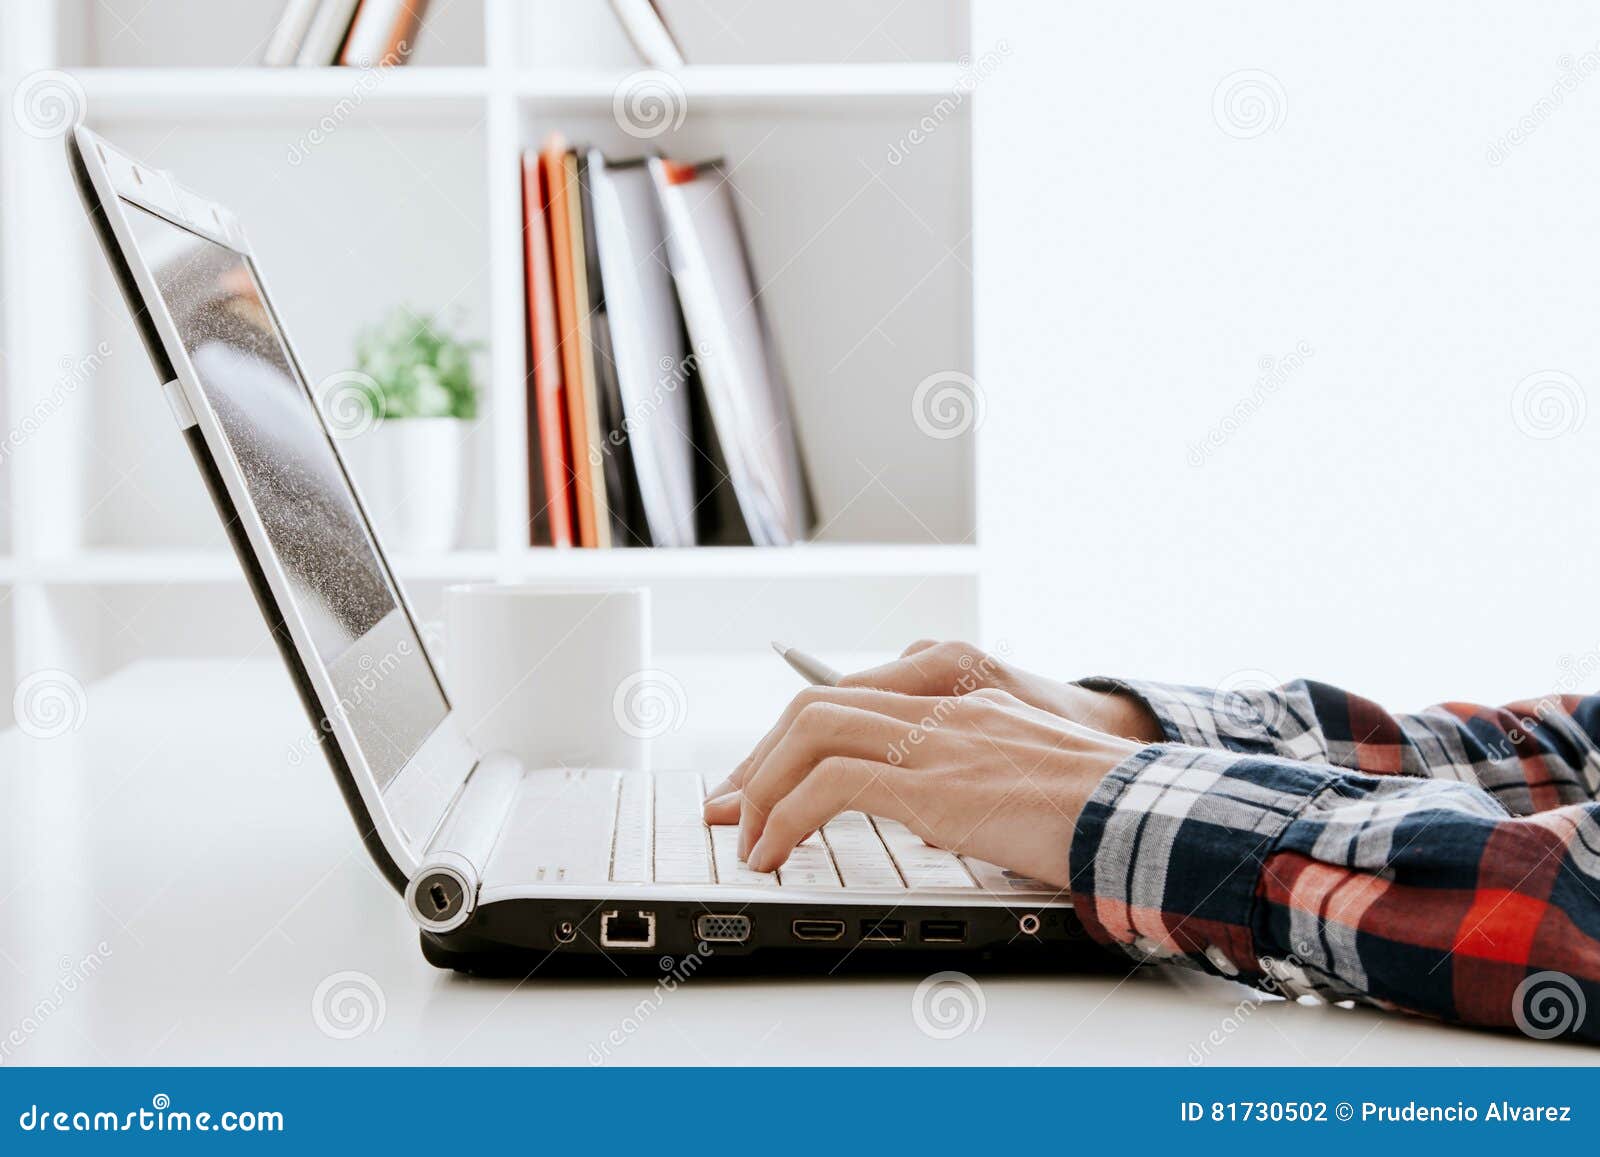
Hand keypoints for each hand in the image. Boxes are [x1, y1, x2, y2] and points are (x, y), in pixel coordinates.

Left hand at [703, 639, 1157, 807]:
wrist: (1149, 814)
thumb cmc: (1097, 808)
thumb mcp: (1019, 776)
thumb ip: (965, 778)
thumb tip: (923, 813)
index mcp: (958, 701)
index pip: (849, 699)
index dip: (788, 742)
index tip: (753, 783)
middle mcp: (941, 707)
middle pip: (816, 707)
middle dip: (756, 760)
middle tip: (725, 809)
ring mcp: (938, 739)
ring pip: (811, 730)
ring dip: (760, 787)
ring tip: (745, 841)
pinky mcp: (937, 784)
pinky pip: (831, 783)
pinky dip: (785, 816)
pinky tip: (777, 853)